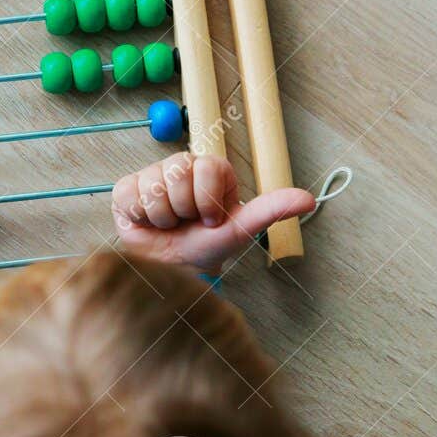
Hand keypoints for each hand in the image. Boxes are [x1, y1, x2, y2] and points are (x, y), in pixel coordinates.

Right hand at [112, 154, 313, 275]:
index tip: (210, 220)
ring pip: (154, 186)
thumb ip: (271, 211)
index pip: (208, 167)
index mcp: (211, 169)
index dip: (207, 201)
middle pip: (178, 174)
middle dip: (184, 210)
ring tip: (168, 225)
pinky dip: (140, 216)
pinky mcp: (126, 188)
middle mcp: (182, 165)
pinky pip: (131, 194)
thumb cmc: (205, 248)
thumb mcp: (239, 231)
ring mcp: (152, 174)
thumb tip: (310, 199)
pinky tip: (148, 223)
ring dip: (162, 217)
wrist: (169, 271)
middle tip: (187, 223)